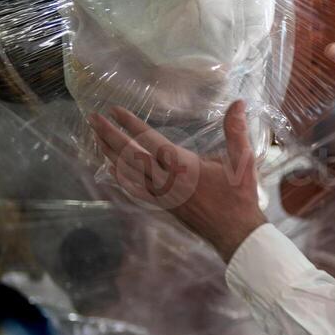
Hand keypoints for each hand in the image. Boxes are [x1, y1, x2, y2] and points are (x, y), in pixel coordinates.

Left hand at [87, 100, 266, 261]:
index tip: (114, 110)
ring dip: (110, 154)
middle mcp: (167, 180)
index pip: (151, 140)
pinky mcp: (162, 205)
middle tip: (92, 118)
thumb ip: (237, 130)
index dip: (131, 124)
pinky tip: (112, 170)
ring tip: (96, 137)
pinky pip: (134, 190)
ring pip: (128, 172)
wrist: (235, 232)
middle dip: (110, 135)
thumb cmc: (239, 195)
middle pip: (130, 154)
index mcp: (184, 166)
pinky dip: (120, 178)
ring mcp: (162, 194)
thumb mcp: (243, 160)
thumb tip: (239, 103)